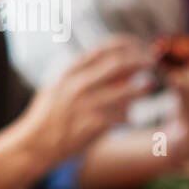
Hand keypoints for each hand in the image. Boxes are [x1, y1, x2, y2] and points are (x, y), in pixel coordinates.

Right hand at [17, 36, 151, 161]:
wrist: (35, 144)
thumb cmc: (52, 114)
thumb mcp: (61, 86)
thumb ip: (87, 74)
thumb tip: (121, 67)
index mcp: (70, 71)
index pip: (104, 48)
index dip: (127, 45)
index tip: (140, 47)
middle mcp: (77, 84)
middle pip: (118, 64)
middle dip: (141, 61)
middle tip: (153, 63)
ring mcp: (86, 104)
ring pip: (126, 91)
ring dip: (141, 88)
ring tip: (149, 86)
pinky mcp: (93, 125)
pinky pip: (122, 115)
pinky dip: (128, 115)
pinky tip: (128, 117)